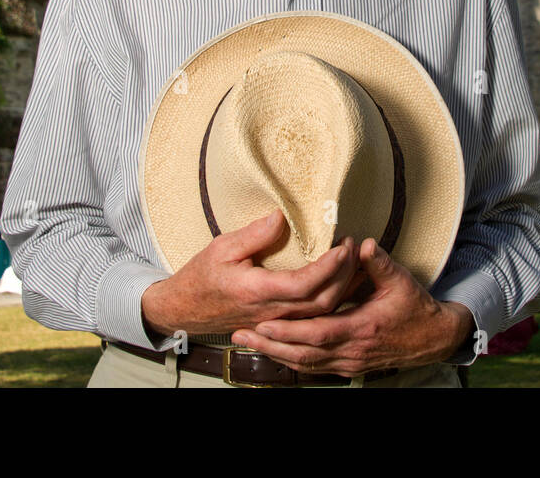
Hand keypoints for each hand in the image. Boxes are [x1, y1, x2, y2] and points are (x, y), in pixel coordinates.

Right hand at [141, 210, 360, 336]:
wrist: (185, 309)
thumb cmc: (202, 276)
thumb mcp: (222, 248)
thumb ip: (253, 234)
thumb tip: (281, 216)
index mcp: (256, 291)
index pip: (303, 285)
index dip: (328, 267)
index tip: (343, 246)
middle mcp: (270, 311)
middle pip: (321, 302)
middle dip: (344, 275)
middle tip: (353, 246)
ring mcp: (275, 321)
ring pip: (321, 314)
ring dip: (343, 289)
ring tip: (354, 261)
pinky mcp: (278, 324)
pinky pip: (312, 317)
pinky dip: (332, 301)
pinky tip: (342, 283)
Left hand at [231, 237, 474, 375]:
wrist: (433, 339)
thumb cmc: (416, 308)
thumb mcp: (401, 281)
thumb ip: (379, 263)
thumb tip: (363, 244)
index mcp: (361, 329)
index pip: (317, 334)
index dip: (289, 331)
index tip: (263, 323)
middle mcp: (351, 351)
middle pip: (304, 354)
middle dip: (271, 345)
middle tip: (242, 334)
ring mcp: (350, 363)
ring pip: (306, 364)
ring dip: (276, 355)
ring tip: (249, 343)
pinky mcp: (349, 367)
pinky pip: (315, 369)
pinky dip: (293, 362)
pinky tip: (276, 354)